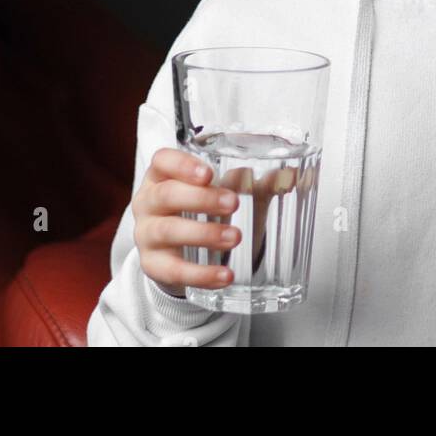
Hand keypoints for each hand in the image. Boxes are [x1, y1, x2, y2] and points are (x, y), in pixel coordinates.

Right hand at [133, 148, 242, 296]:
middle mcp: (148, 202)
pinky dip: (201, 275)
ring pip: (168, 231)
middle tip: (233, 203)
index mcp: (163, 176)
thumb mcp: (223, 193)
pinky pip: (174, 270)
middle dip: (201, 199)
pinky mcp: (153, 266)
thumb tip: (288, 177)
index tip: (209, 174)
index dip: (182, 165)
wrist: (178, 252)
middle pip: (166, 195)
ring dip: (203, 234)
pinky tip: (225, 276)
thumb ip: (254, 184)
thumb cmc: (200, 211)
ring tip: (234, 238)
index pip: (163, 161)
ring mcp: (147, 234)